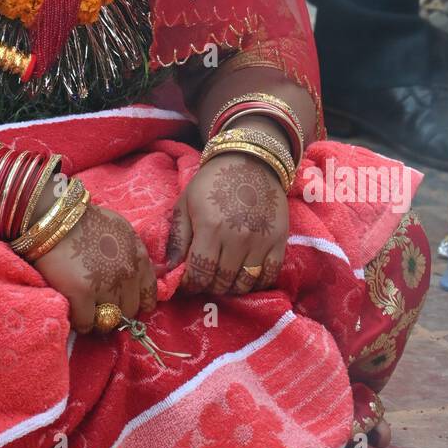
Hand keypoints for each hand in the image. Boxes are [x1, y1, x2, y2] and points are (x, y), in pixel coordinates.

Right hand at [33, 202, 156, 334]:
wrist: (56, 217)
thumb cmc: (86, 223)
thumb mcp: (122, 232)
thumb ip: (134, 255)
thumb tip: (150, 274)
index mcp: (139, 258)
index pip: (148, 297)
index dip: (134, 302)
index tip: (121, 302)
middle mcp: (127, 274)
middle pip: (128, 311)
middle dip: (114, 310)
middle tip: (98, 304)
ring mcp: (106, 285)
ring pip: (108, 321)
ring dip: (97, 318)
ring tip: (85, 308)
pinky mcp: (82, 293)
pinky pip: (86, 324)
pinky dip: (79, 321)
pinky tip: (73, 309)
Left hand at [165, 153, 287, 296]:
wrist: (250, 161)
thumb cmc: (212, 182)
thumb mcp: (185, 203)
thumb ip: (177, 238)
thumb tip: (169, 270)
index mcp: (211, 227)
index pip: (199, 273)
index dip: (191, 284)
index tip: (188, 281)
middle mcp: (237, 237)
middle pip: (221, 282)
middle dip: (209, 285)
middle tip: (205, 278)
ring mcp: (260, 240)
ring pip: (244, 284)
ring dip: (231, 287)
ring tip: (223, 276)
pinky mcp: (279, 241)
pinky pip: (268, 276)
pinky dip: (255, 282)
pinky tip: (244, 274)